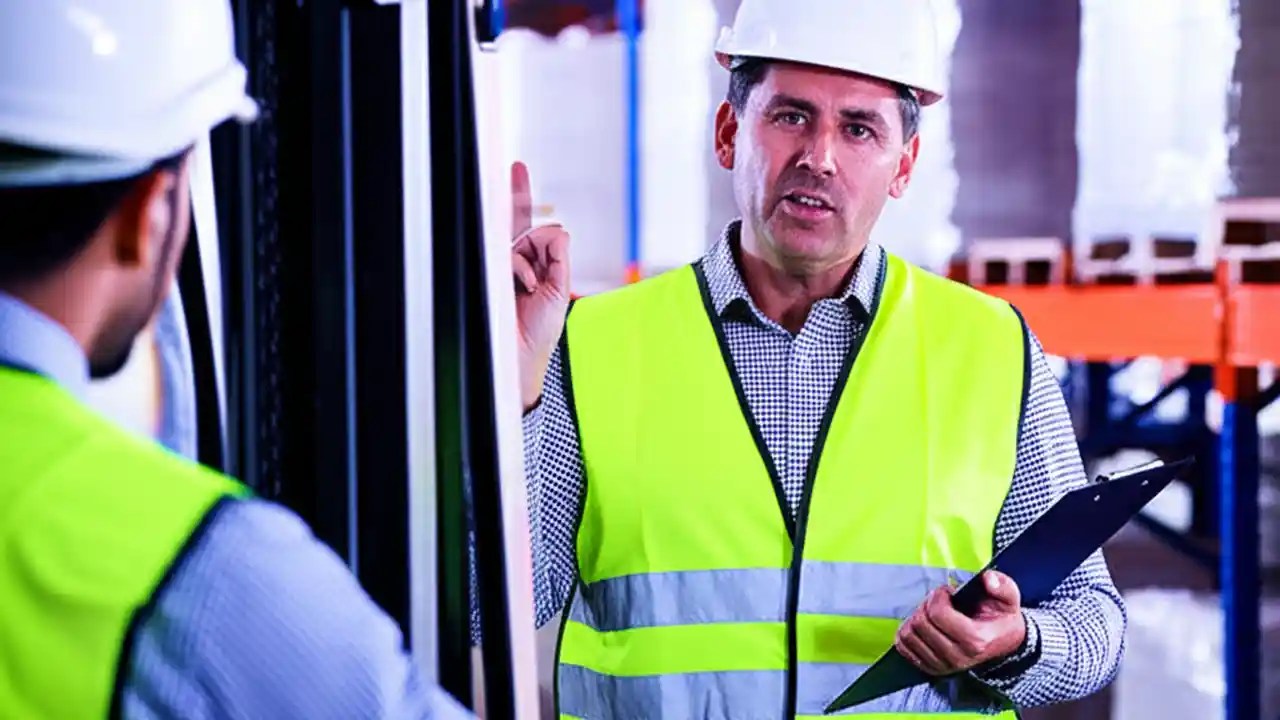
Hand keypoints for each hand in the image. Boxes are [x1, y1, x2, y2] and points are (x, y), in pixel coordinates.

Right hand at [510, 161, 570, 410]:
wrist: (518, 357)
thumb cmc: (537, 332)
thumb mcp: (560, 289)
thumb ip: (558, 256)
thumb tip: (557, 229)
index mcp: (531, 264)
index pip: (528, 226)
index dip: (519, 197)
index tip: (515, 168)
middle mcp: (511, 261)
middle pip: (519, 225)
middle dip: (522, 221)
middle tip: (526, 235)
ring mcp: (498, 264)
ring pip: (524, 239)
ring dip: (533, 263)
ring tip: (530, 289)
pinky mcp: (489, 270)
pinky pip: (518, 251)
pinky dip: (526, 267)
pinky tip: (525, 286)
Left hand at [894, 571, 1025, 676]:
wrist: (1004, 645)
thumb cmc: (1002, 619)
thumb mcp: (1009, 599)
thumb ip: (1002, 586)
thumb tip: (988, 579)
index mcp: (975, 640)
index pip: (937, 614)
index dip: (938, 595)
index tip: (948, 592)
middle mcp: (957, 657)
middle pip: (920, 623)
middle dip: (927, 604)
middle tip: (939, 600)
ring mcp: (942, 666)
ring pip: (908, 635)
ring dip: (916, 617)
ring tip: (932, 613)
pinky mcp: (930, 668)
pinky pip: (903, 647)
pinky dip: (907, 632)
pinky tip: (922, 625)